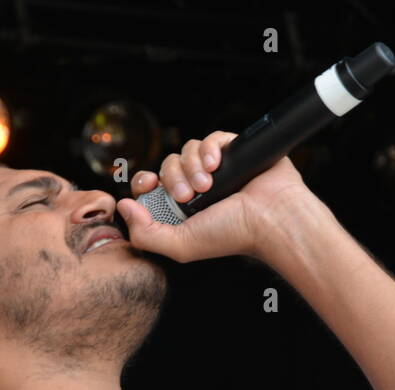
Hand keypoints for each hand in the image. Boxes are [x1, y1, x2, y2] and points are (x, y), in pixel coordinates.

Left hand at [116, 131, 313, 262]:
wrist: (271, 218)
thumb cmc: (232, 235)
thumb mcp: (181, 245)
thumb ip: (146, 234)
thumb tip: (123, 206)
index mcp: (183, 208)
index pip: (152, 186)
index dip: (144, 182)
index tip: (149, 186)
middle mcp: (197, 186)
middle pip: (167, 165)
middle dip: (174, 178)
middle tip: (189, 195)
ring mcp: (216, 168)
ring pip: (187, 150)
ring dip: (192, 165)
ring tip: (209, 183)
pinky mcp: (233, 150)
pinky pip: (210, 138)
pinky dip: (209, 149)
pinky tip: (217, 164)